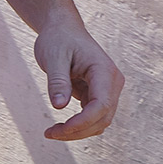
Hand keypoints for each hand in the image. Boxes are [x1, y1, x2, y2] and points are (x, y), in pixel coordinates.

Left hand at [31, 21, 122, 140]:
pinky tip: (60, 127)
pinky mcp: (99, 94)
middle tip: (49, 134)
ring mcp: (108, 90)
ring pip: (100, 121)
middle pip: (102, 118)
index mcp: (105, 72)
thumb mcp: (53, 57)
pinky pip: (93, 116)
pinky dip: (79, 125)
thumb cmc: (58, 39)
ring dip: (78, 131)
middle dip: (78, 130)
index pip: (101, 105)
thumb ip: (58, 81)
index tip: (61, 129)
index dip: (83, 121)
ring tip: (51, 132)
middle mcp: (112, 83)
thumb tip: (58, 106)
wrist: (63, 29)